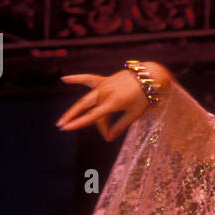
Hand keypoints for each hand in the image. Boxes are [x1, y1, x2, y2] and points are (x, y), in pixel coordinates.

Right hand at [56, 61, 170, 140]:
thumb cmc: (145, 97)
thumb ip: (121, 126)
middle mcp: (105, 93)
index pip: (92, 116)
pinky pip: (88, 79)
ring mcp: (103, 85)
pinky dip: (76, 79)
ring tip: (63, 119)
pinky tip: (64, 79)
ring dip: (74, 109)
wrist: (150, 76)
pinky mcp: (105, 80)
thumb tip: (110, 137)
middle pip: (89, 110)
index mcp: (113, 103)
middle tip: (63, 128)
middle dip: (75, 120)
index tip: (67, 129)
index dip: (79, 123)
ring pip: (87, 100)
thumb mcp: (135, 114)